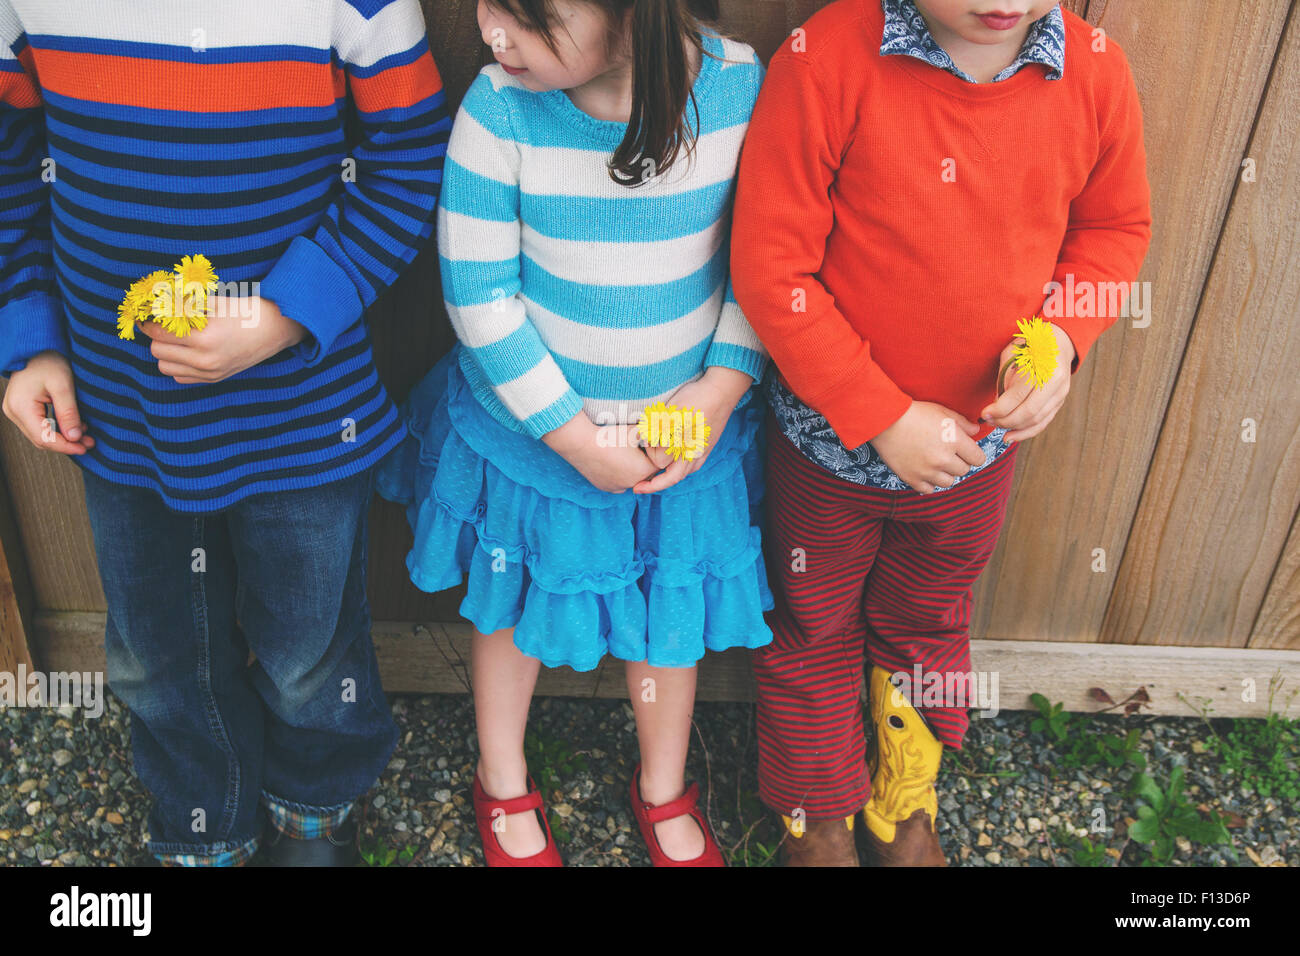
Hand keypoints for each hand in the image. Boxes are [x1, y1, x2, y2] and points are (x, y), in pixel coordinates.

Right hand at [2, 350, 95, 454]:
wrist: (35, 347)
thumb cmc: (48, 360)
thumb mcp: (63, 385)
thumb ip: (68, 412)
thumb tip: (75, 437)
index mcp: (21, 407)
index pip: (43, 438)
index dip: (65, 447)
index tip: (85, 448)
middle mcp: (13, 411)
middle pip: (41, 439)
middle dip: (66, 444)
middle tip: (90, 443)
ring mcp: (15, 410)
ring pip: (40, 434)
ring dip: (63, 438)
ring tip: (86, 436)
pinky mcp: (21, 408)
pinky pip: (39, 426)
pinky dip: (57, 429)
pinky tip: (75, 427)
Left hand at [139, 295, 306, 383]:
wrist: (275, 329)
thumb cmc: (245, 311)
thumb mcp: (213, 302)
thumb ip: (182, 305)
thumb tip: (154, 304)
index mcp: (204, 339)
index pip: (159, 333)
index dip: (148, 322)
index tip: (146, 315)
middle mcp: (205, 360)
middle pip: (158, 351)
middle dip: (156, 336)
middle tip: (163, 324)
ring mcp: (210, 373)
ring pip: (165, 367)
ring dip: (165, 352)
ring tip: (176, 339)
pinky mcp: (214, 379)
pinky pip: (180, 377)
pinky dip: (178, 364)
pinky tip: (188, 351)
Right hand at [543, 411, 658, 493]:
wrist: (581, 443)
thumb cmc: (609, 434)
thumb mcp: (634, 431)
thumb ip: (651, 434)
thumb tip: (662, 430)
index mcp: (644, 470)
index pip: (657, 462)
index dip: (652, 451)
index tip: (646, 442)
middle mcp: (633, 483)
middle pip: (645, 472)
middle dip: (642, 461)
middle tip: (634, 447)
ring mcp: (618, 488)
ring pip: (631, 478)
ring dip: (629, 469)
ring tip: (620, 453)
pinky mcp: (605, 488)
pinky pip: (617, 482)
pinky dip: (617, 474)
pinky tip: (611, 461)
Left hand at [633, 366, 751, 493]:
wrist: (723, 388)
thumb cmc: (698, 400)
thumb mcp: (673, 415)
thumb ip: (659, 430)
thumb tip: (645, 443)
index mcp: (689, 452)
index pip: (669, 478)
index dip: (652, 485)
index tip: (637, 489)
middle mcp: (698, 453)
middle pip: (678, 476)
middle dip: (660, 482)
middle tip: (644, 482)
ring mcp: (705, 446)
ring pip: (688, 468)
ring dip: (672, 473)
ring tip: (659, 472)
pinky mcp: (708, 438)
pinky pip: (694, 458)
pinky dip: (683, 463)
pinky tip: (678, 456)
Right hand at [869, 400, 985, 494]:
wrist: (885, 420)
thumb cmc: (914, 413)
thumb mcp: (942, 411)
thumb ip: (963, 423)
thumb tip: (976, 432)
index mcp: (954, 441)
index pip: (978, 459)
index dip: (974, 454)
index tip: (966, 451)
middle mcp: (943, 458)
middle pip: (964, 470)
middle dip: (959, 462)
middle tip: (947, 453)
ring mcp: (927, 471)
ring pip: (948, 482)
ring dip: (945, 473)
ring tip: (935, 463)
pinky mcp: (912, 478)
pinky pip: (929, 489)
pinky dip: (929, 482)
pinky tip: (924, 471)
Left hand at [979, 322, 1076, 442]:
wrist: (1056, 343)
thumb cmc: (1028, 346)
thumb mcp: (1011, 354)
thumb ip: (1004, 379)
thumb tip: (995, 407)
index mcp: (1042, 365)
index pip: (1018, 395)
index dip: (999, 409)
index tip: (984, 413)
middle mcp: (1055, 381)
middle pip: (1029, 412)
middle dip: (1005, 421)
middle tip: (989, 421)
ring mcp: (1061, 394)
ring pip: (1036, 420)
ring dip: (1014, 428)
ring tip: (996, 427)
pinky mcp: (1060, 402)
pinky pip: (1043, 423)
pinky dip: (1026, 432)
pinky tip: (1010, 437)